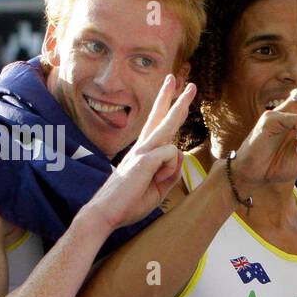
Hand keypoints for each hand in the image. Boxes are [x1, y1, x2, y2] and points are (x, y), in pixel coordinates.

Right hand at [83, 74, 195, 231]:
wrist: (105, 213)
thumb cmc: (129, 203)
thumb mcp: (158, 189)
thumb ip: (170, 172)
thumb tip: (177, 154)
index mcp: (143, 153)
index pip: (157, 127)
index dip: (167, 110)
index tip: (175, 95)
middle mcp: (142, 147)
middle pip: (162, 118)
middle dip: (175, 98)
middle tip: (188, 83)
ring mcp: (142, 151)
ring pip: (168, 128)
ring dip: (180, 109)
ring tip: (190, 87)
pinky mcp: (143, 159)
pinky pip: (170, 156)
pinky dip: (168, 172)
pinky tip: (155, 179)